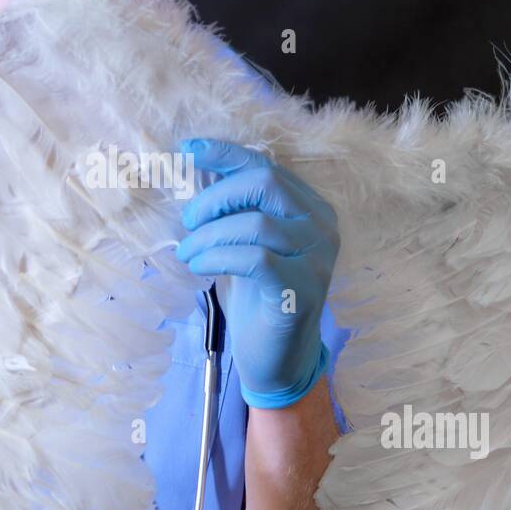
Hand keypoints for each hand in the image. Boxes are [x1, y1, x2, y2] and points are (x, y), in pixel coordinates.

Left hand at [173, 138, 339, 407]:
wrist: (278, 359)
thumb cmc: (258, 297)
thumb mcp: (248, 244)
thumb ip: (237, 210)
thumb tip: (196, 168)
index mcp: (311, 209)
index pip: (267, 167)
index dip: (226, 154)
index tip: (188, 151)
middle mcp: (322, 228)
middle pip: (266, 184)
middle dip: (216, 197)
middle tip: (188, 222)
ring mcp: (317, 259)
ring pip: (256, 223)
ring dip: (209, 235)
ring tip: (188, 253)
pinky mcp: (301, 289)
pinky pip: (254, 258)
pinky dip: (217, 257)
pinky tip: (198, 267)